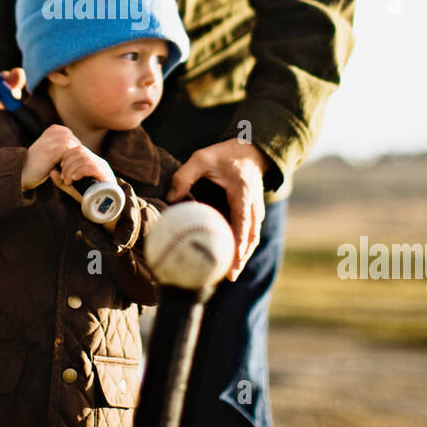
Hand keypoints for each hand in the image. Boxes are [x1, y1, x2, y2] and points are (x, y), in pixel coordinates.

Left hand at [20, 126, 118, 228]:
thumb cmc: (91, 199)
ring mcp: (103, 167)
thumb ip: (62, 181)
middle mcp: (98, 161)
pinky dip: (80, 171)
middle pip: (80, 151)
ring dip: (71, 169)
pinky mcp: (106, 175)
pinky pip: (91, 167)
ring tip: (68, 181)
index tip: (61, 168)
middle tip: (64, 177)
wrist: (106, 211)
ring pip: (84, 158)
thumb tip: (52, 171)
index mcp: (92, 161)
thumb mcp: (73, 188)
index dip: (67, 156)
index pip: (78, 149)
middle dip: (67, 163)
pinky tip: (75, 179)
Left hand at [166, 139, 270, 280]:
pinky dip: (242, 247)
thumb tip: (170, 198)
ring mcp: (256, 210)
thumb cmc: (225, 154)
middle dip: (242, 257)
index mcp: (243, 192)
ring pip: (252, 238)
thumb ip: (185, 176)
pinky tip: (229, 258)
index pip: (243, 221)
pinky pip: (249, 234)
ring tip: (228, 274)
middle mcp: (253, 205)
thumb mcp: (202, 158)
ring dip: (242, 255)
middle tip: (229, 275)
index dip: (239, 241)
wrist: (252, 151)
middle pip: (251, 236)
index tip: (233, 258)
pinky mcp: (253, 213)